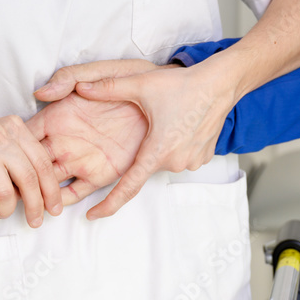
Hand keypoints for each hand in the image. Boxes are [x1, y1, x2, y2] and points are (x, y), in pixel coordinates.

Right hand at [0, 116, 61, 227]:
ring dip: (7, 209)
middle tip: (35, 221)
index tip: (54, 208)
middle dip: (36, 205)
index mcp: (14, 127)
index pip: (42, 162)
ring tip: (2, 212)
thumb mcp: (0, 141)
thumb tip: (46, 193)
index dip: (51, 189)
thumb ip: (22, 159)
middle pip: (28, 178)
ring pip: (6, 192)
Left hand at [34, 59, 234, 218]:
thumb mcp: (141, 85)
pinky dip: (177, 144)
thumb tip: (79, 88)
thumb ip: (107, 88)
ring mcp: (192, 162)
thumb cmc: (182, 84)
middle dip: (144, 146)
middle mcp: (175, 162)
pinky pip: (182, 156)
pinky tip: (181, 123)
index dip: (108, 204)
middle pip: (147, 162)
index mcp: (156, 151)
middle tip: (154, 118)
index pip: (128, 187)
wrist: (220, 84)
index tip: (92, 215)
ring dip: (161, 144)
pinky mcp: (204, 157)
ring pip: (165, 158)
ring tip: (169, 117)